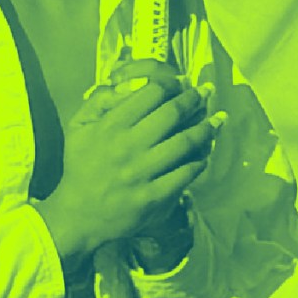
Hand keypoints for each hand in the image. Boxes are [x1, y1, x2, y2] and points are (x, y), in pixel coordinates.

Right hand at [42, 64, 214, 258]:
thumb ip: (99, 100)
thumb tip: (128, 82)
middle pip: (173, 113)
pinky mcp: (154, 197)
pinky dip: (200, 160)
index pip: (151, 93)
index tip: (183, 82)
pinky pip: (186, 173)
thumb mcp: (78, 127)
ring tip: (219, 119)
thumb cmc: (81, 167)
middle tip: (206, 92)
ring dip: (207, 128)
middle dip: (195, 99)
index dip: (172, 83)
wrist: (78, 215)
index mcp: (110, 126)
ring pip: (186, 142)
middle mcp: (128, 147)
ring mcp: (143, 173)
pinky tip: (206, 153)